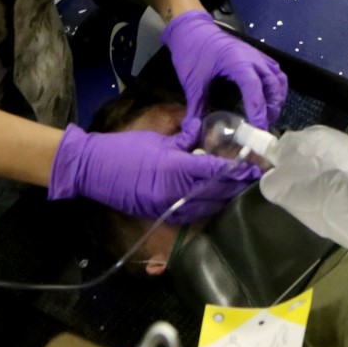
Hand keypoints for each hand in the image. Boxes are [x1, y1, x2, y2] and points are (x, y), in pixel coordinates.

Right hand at [48, 126, 258, 222]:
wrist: (93, 169)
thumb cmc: (124, 148)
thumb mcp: (157, 138)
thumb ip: (183, 138)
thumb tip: (201, 131)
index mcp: (174, 168)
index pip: (212, 170)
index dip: (235, 169)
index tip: (254, 166)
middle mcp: (173, 191)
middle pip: (214, 192)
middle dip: (235, 185)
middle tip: (254, 177)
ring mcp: (166, 206)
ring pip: (205, 207)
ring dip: (223, 199)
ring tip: (239, 188)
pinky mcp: (159, 214)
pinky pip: (190, 216)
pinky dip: (206, 208)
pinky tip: (216, 200)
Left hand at [163, 11, 287, 136]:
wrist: (191, 29)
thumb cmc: (192, 52)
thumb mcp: (192, 82)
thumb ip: (195, 109)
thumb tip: (192, 133)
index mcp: (236, 61)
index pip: (254, 87)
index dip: (258, 109)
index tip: (258, 128)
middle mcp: (252, 57)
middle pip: (272, 84)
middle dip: (271, 107)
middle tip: (263, 126)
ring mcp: (256, 55)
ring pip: (278, 78)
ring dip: (277, 97)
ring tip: (269, 115)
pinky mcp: (256, 55)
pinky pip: (275, 71)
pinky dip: (277, 86)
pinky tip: (270, 98)